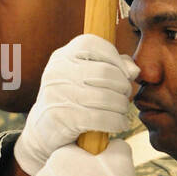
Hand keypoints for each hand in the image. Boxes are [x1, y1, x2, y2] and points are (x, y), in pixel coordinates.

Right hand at [13, 35, 137, 175]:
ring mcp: (58, 94)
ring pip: (107, 97)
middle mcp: (57, 71)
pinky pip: (101, 118)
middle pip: (106, 72)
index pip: (93, 44)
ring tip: (122, 111)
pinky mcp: (62, 118)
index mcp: (62, 56)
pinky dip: (117, 122)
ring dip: (122, 106)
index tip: (124, 74)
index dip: (115, 58)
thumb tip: (134, 70)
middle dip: (123, 86)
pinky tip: (120, 124)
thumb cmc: (71, 100)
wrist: (42, 131)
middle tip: (126, 96)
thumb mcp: (83, 77)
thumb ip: (112, 66)